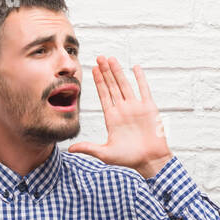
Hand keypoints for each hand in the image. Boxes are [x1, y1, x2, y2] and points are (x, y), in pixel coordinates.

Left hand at [68, 55, 172, 178]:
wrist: (150, 161)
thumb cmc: (129, 159)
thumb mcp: (105, 153)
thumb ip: (88, 148)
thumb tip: (69, 149)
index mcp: (112, 118)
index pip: (103, 95)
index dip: (98, 82)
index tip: (93, 69)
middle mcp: (123, 110)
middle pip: (112, 86)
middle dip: (105, 72)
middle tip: (99, 57)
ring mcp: (136, 108)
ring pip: (125, 85)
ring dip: (118, 71)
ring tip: (111, 58)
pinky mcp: (149, 108)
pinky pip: (144, 90)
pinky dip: (140, 79)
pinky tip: (135, 67)